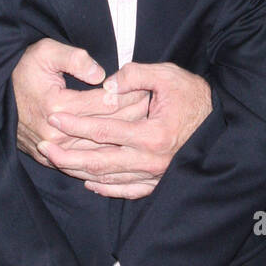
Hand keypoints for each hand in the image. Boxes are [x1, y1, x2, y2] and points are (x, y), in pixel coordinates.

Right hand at [12, 38, 149, 169]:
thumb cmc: (22, 70)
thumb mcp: (45, 52)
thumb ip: (74, 58)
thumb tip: (100, 73)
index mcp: (57, 106)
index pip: (106, 103)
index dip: (128, 94)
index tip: (146, 88)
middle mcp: (57, 134)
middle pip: (107, 128)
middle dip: (133, 116)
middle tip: (152, 106)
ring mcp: (54, 151)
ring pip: (100, 149)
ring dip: (123, 138)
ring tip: (144, 125)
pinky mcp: (51, 159)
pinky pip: (85, 165)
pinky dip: (106, 159)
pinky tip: (123, 150)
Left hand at [41, 62, 213, 197]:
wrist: (220, 121)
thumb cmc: (192, 95)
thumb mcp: (167, 75)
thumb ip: (134, 75)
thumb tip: (105, 84)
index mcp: (152, 134)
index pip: (103, 130)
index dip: (76, 124)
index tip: (55, 117)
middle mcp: (152, 160)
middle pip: (100, 161)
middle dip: (68, 155)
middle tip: (44, 147)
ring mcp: (156, 174)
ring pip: (110, 178)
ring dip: (81, 172)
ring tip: (58, 163)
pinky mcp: (160, 181)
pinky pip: (129, 190)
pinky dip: (108, 188)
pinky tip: (90, 182)